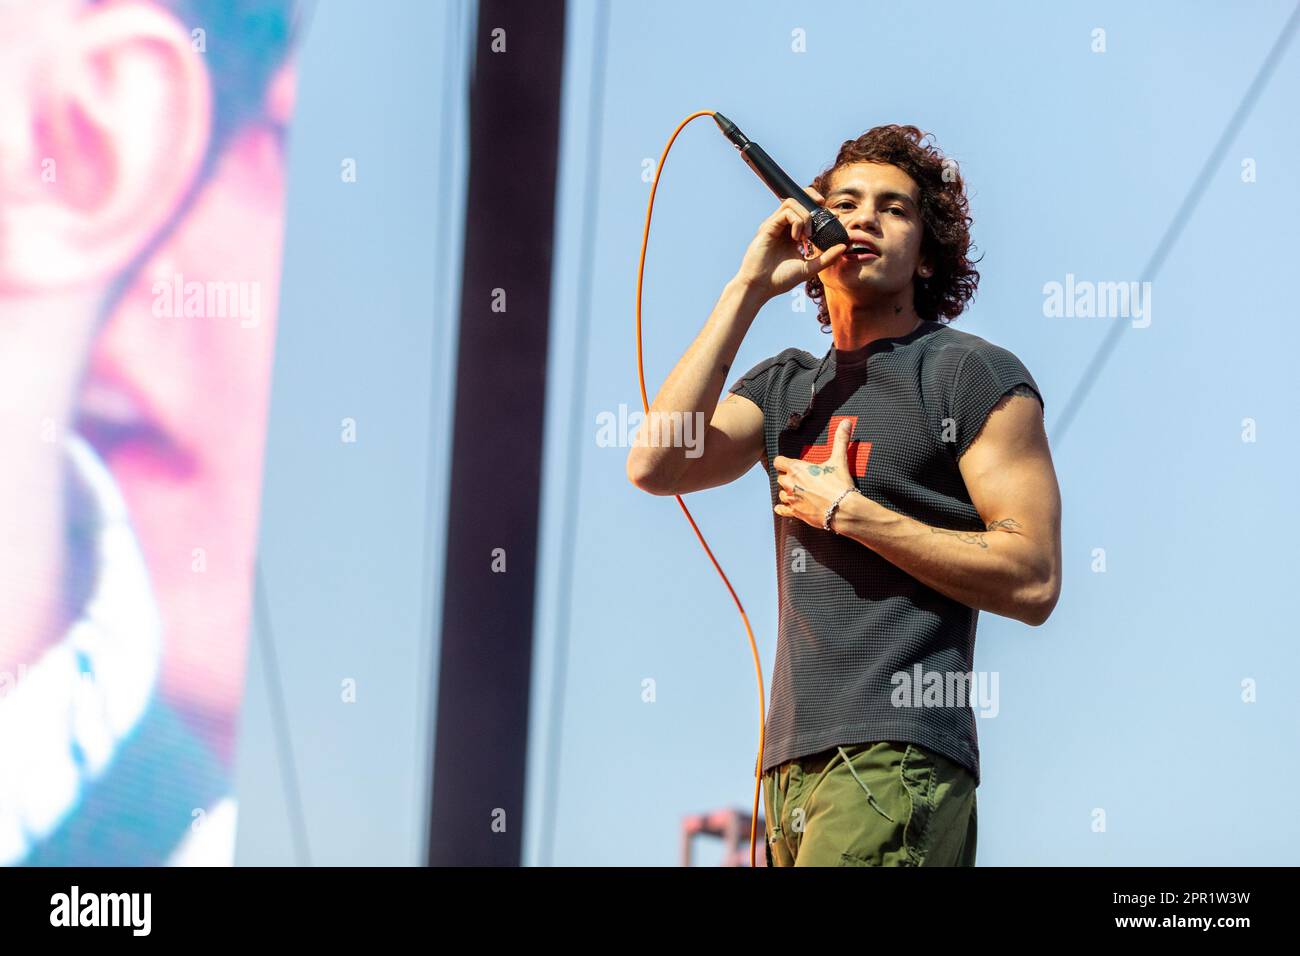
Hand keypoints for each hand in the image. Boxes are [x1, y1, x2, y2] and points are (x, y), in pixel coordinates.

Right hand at [733, 187, 845, 302]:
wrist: (759, 288)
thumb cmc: (779, 280)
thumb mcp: (808, 268)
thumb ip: (826, 258)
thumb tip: (843, 246)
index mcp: (792, 234)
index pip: (806, 211)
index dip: (821, 209)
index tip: (834, 217)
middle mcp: (783, 226)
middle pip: (798, 198)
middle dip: (813, 199)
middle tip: (824, 210)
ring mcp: (774, 225)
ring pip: (793, 203)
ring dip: (805, 216)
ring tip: (807, 236)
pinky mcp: (768, 227)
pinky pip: (786, 212)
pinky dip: (796, 221)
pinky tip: (796, 238)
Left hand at [773, 419, 856, 528]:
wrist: (843, 509)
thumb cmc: (840, 484)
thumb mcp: (839, 460)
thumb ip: (840, 440)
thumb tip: (846, 421)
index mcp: (797, 469)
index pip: (778, 461)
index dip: (783, 462)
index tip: (789, 463)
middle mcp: (790, 483)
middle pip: (781, 478)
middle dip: (788, 477)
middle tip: (799, 477)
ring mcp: (792, 499)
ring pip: (782, 493)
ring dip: (787, 491)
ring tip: (798, 491)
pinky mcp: (796, 513)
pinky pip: (782, 510)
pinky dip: (781, 508)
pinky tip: (781, 507)